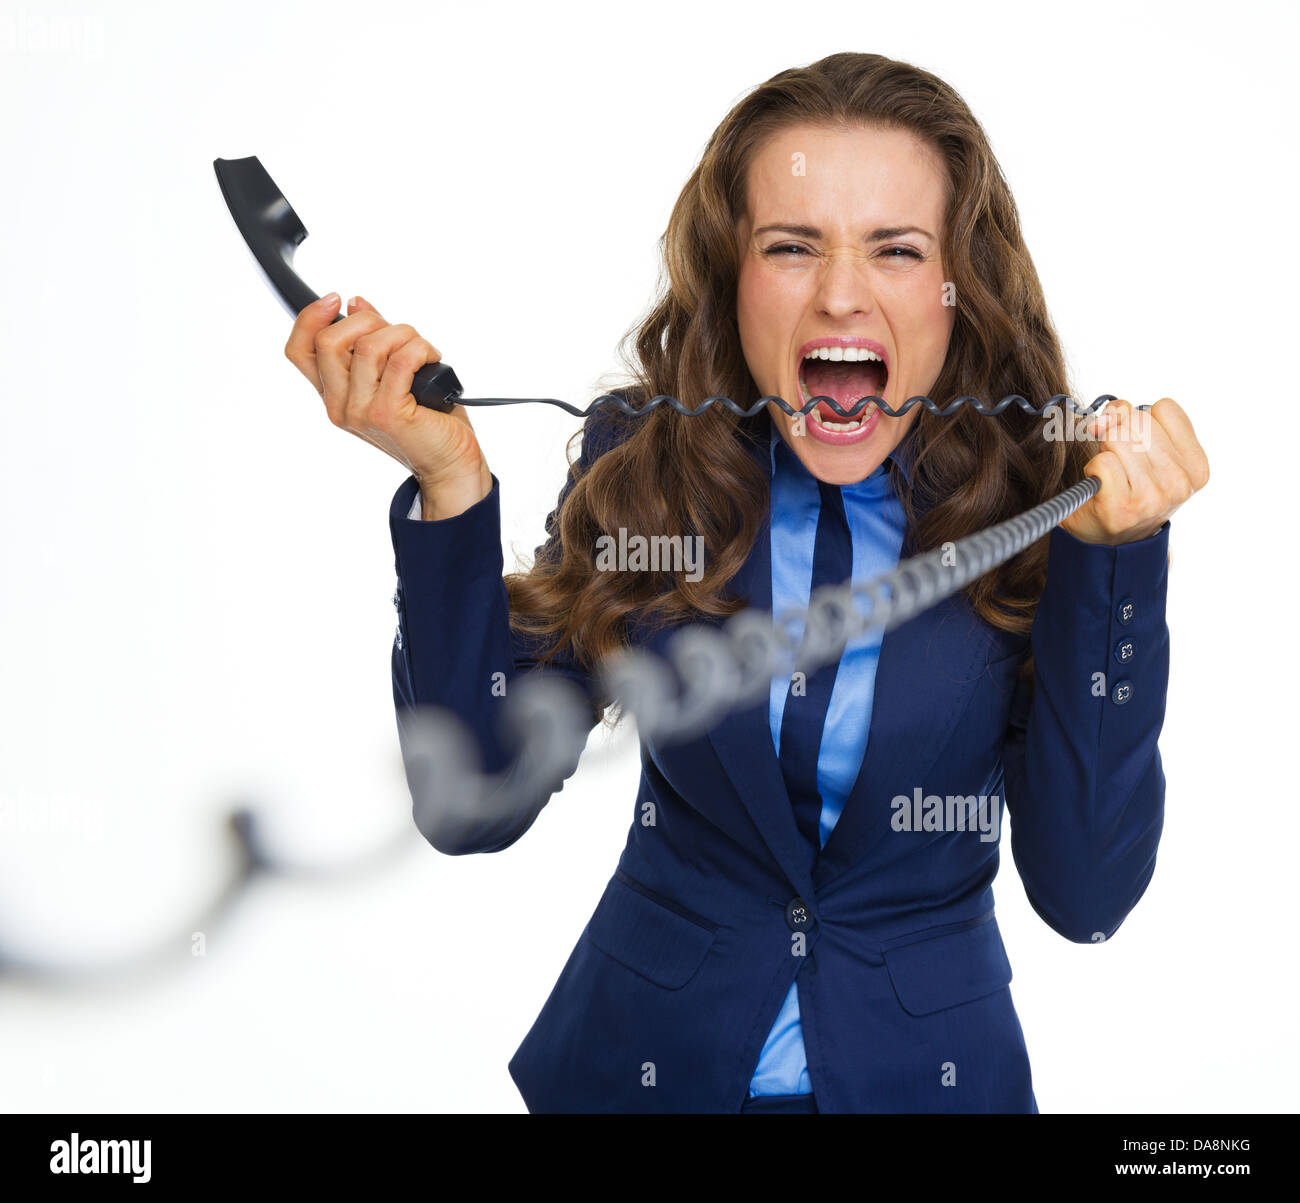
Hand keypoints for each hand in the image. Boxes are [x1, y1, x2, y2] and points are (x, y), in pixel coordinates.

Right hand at [284, 294, 491, 516]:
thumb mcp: (392, 375)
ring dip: (404, 334)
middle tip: (397, 332)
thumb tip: (355, 305)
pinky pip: (401, 359)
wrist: (450, 464)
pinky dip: (420, 348)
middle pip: (329, 341)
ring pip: (369, 345)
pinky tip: (431, 358)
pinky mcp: (388, 414)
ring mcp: (361, 411)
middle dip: (368, 321)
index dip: (309, 317)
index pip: (299, 351)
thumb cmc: (428, 422)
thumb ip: (371, 343)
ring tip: (422, 350)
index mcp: (335, 395)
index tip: (335, 299)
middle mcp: (340, 405)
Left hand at [1059, 398, 1208, 544]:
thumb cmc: (1127, 488)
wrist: (1109, 540)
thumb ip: (1129, 419)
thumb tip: (1103, 418)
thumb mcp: (1146, 451)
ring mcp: (1153, 496)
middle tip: (1119, 460)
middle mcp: (1180, 482)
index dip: (1139, 416)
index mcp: (1195, 465)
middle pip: (1138, 420)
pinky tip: (1101, 487)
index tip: (1134, 437)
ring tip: (1112, 476)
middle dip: (1118, 434)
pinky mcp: (1122, 507)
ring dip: (1104, 452)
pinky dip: (1093, 470)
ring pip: (1117, 438)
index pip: (1164, 408)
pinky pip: (1102, 462)